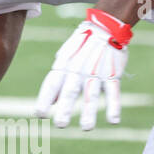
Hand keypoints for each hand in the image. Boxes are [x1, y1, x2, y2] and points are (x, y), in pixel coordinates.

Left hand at [35, 8, 131, 129]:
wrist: (105, 26)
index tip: (39, 115)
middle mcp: (78, 70)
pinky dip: (114, 106)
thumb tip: (50, 102)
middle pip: (70, 91)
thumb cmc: (81, 45)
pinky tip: (113, 120)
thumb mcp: (65, 57)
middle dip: (65, 108)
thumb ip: (57, 79)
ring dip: (90, 112)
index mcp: (64, 65)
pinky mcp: (113, 74)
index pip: (51, 84)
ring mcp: (96, 72)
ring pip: (92, 94)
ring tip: (86, 128)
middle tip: (60, 124)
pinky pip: (113, 92)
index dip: (44, 99)